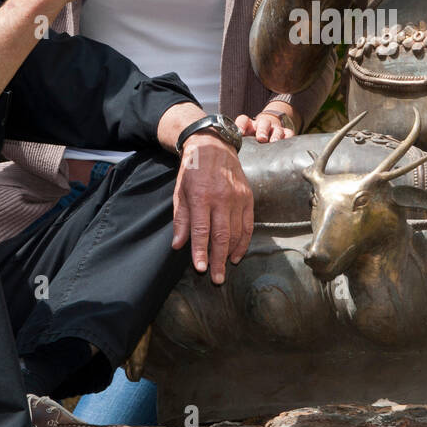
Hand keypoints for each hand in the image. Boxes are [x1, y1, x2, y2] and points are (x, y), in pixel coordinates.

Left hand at [171, 133, 253, 284]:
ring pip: (236, 232)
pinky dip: (244, 241)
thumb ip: (181, 220)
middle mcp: (221, 198)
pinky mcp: (248, 198)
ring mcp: (237, 198)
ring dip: (231, 253)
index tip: (201, 268)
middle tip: (217, 279)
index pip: (201, 231)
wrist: (214, 146)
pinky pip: (248, 225)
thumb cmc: (193, 171)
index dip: (201, 252)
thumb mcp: (180, 192)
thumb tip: (179, 245)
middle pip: (221, 236)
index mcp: (201, 197)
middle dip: (218, 260)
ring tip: (225, 269)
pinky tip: (237, 254)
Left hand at [234, 108, 296, 142]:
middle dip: (262, 130)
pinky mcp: (285, 133)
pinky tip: (286, 142)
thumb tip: (228, 150)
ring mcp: (275, 129)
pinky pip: (288, 133)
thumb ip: (236, 143)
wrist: (268, 136)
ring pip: (277, 129)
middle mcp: (262, 125)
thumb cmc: (252, 141)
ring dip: (275, 135)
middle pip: (263, 122)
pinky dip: (288, 137)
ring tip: (273, 142)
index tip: (240, 133)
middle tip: (261, 138)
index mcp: (249, 126)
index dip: (241, 125)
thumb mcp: (244, 141)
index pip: (244, 120)